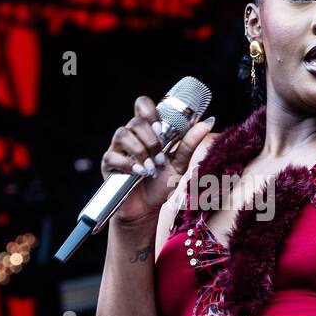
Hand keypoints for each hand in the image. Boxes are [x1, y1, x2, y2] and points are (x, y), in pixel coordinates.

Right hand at [100, 95, 214, 226]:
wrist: (147, 209)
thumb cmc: (161, 184)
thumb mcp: (179, 164)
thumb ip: (189, 144)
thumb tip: (206, 123)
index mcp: (146, 131)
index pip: (142, 106)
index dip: (150, 111)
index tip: (161, 127)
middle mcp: (131, 137)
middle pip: (135, 121)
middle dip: (151, 140)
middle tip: (161, 158)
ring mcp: (117, 149)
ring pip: (122, 134)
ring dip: (141, 151)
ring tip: (151, 167)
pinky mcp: (109, 165)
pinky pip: (112, 156)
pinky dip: (128, 163)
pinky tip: (140, 173)